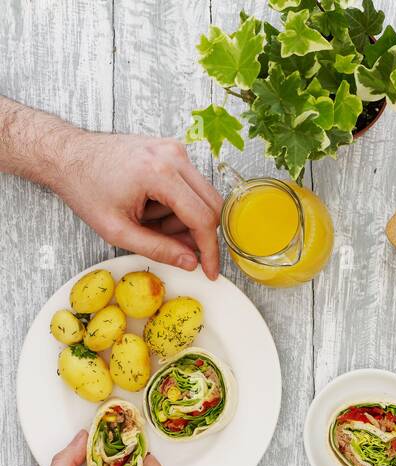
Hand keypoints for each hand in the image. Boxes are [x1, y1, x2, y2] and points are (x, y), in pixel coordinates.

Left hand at [49, 130, 221, 277]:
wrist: (68, 156)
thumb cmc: (86, 188)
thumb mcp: (118, 230)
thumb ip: (158, 249)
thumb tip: (190, 262)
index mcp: (159, 173)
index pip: (203, 219)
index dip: (210, 251)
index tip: (209, 271)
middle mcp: (172, 155)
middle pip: (211, 206)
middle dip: (195, 233)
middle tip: (170, 243)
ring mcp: (173, 149)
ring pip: (202, 197)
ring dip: (184, 218)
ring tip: (149, 219)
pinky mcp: (170, 149)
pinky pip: (191, 185)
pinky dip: (178, 203)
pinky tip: (151, 206)